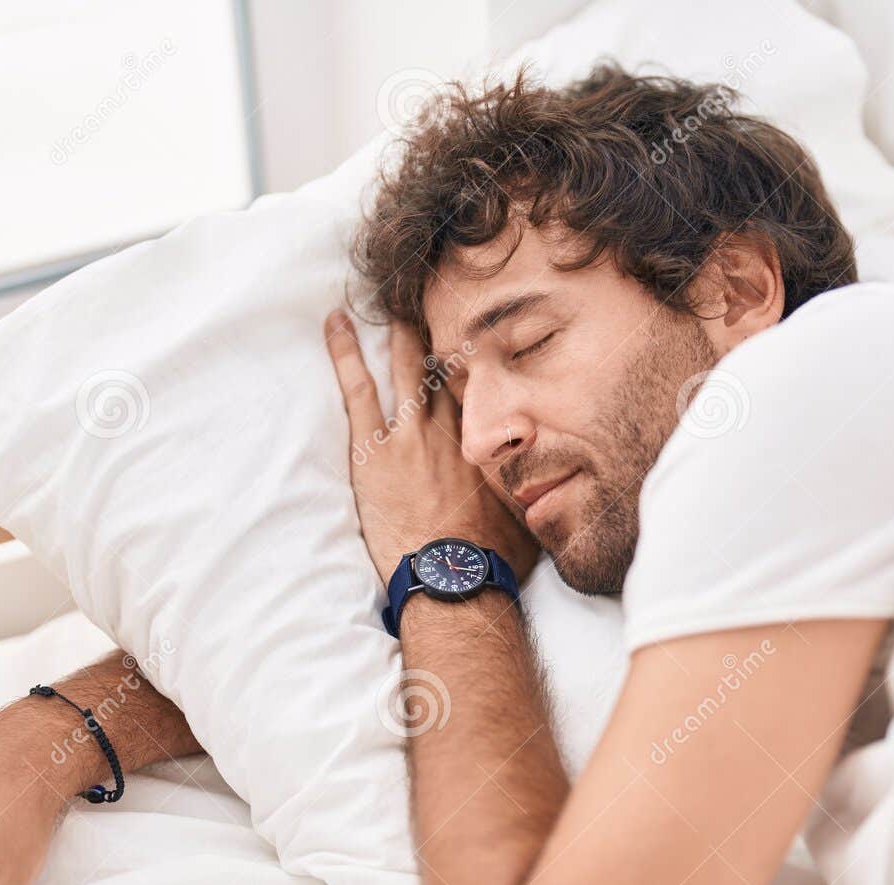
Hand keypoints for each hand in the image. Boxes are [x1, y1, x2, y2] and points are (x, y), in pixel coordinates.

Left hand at [326, 313, 537, 583]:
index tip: (475, 336)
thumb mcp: (528, 521)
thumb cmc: (492, 558)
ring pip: (403, 365)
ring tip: (384, 298)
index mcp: (491, 441)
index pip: (485, 386)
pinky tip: (335, 323)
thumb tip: (558, 493)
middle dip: (441, 330)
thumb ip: (533, 495)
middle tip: (431, 299)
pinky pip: (357, 389)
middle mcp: (454, 427)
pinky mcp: (374, 450)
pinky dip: (345, 353)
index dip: (478, 359)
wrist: (453, 577)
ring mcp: (412, 434)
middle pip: (448, 366)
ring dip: (396, 330)